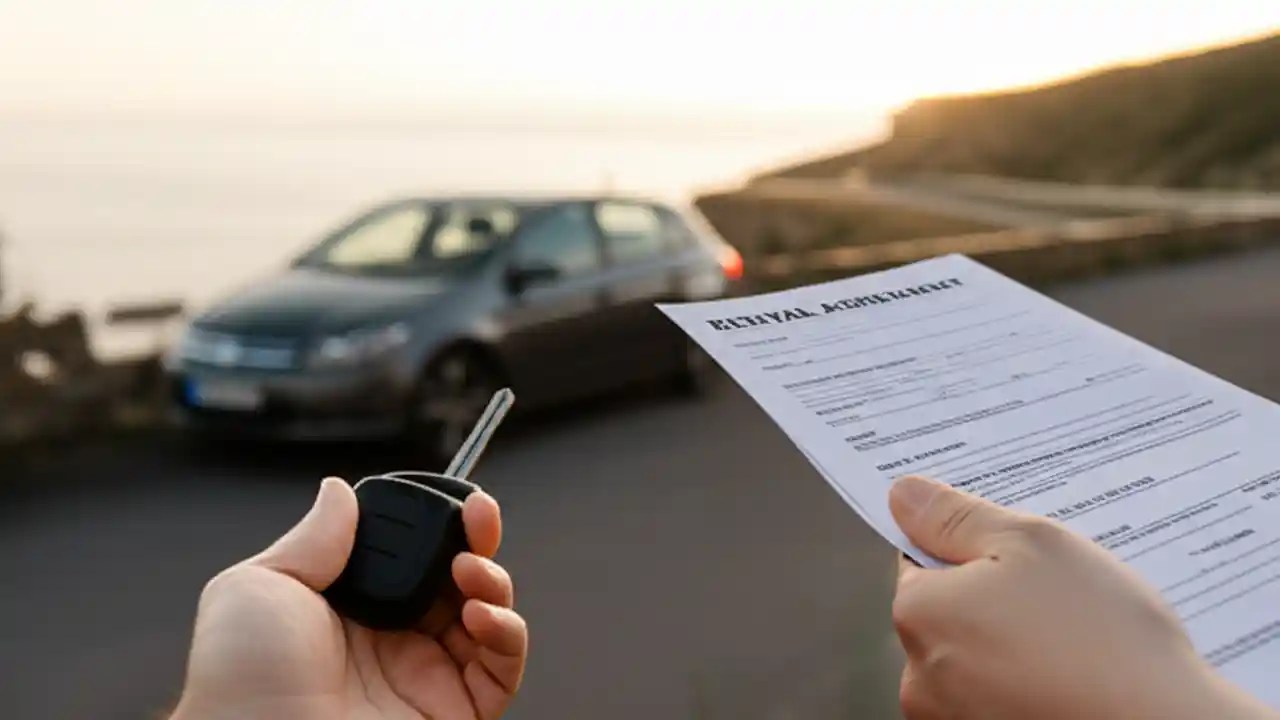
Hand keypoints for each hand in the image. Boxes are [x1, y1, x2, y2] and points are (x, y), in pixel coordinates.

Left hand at [172, 478, 526, 719]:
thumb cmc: (241, 684)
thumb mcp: (260, 587)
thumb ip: (313, 538)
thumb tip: (338, 491)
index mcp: (351, 608)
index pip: (413, 556)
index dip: (440, 524)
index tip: (454, 499)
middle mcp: (393, 641)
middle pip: (459, 579)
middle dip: (479, 541)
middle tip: (481, 516)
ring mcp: (425, 678)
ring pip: (490, 617)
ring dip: (494, 582)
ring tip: (471, 572)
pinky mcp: (453, 714)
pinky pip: (502, 671)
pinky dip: (507, 635)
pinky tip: (479, 614)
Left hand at [888, 475, 1273, 719]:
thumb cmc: (1101, 639)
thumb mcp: (1032, 543)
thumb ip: (957, 517)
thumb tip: (903, 495)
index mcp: (918, 614)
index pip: (918, 562)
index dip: (967, 550)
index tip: (1013, 554)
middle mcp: (919, 677)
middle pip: (945, 616)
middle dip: (990, 600)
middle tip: (1055, 598)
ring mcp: (951, 719)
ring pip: (973, 661)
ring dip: (1009, 647)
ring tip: (1073, 642)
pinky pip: (997, 697)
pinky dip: (1025, 685)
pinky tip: (1073, 677)